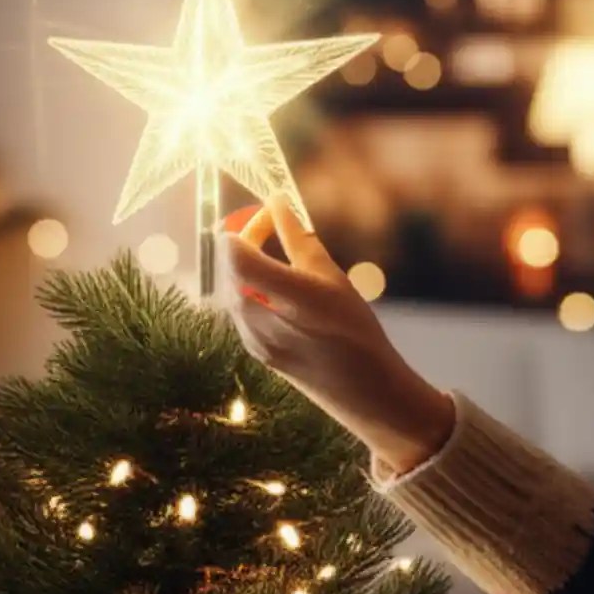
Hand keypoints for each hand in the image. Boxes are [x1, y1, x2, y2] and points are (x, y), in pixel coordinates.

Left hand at [218, 195, 453, 474]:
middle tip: (269, 225)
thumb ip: (298, 238)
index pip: (233, 253)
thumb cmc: (356, 329)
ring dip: (246, 265)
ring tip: (278, 256)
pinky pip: (240, 309)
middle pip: (228, 268)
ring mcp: (251, 339)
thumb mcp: (331, 278)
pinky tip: (278, 288)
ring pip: (231, 288)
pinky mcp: (254, 350)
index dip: (241, 227)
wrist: (365, 392)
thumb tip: (279, 201)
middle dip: (244, 242)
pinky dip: (251, 289)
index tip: (264, 213)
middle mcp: (258, 321)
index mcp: (284, 297)